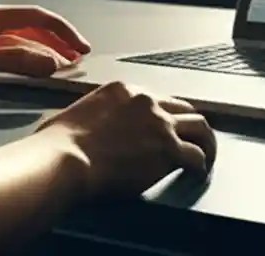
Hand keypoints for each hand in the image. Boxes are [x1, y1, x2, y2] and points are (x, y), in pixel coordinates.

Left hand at [0, 2, 91, 93]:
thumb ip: (17, 60)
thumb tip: (51, 62)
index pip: (38, 17)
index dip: (64, 32)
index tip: (81, 48)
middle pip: (32, 25)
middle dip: (57, 40)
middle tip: (77, 57)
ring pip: (20, 37)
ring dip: (42, 49)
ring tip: (60, 63)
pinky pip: (6, 46)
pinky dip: (23, 55)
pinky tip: (28, 66)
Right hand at [36, 81, 217, 198]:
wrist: (65, 159)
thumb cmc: (58, 144)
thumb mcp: (74, 115)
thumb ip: (89, 118)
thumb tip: (82, 130)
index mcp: (123, 91)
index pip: (157, 99)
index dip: (166, 115)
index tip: (167, 127)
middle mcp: (147, 101)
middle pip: (184, 108)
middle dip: (191, 124)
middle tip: (195, 139)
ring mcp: (160, 124)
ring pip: (200, 126)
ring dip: (206, 142)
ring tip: (206, 156)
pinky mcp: (167, 149)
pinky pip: (196, 155)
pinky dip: (201, 164)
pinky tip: (198, 173)